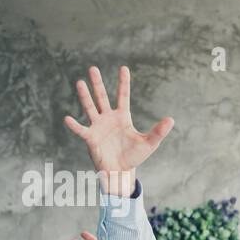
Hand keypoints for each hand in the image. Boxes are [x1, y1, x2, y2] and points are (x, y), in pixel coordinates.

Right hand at [63, 65, 173, 195]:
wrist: (121, 171)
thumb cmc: (134, 156)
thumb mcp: (149, 143)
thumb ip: (158, 132)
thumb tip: (171, 120)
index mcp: (122, 117)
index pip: (123, 96)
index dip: (123, 83)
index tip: (124, 68)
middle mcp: (108, 118)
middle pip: (102, 97)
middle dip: (98, 83)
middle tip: (93, 68)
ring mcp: (98, 126)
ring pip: (90, 108)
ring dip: (85, 96)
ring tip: (80, 82)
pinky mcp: (91, 138)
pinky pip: (81, 130)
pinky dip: (74, 125)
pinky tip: (67, 118)